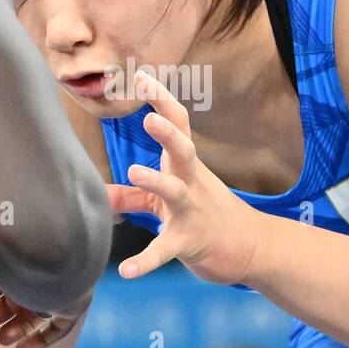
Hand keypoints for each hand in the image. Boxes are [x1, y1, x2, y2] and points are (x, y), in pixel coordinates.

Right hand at [0, 233, 91, 347]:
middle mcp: (47, 268)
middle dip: (2, 312)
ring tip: (1, 339)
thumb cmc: (10, 250)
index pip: (12, 272)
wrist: (48, 251)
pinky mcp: (75, 302)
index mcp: (26, 252)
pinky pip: (60, 327)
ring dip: (18, 327)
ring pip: (39, 312)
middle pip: (24, 295)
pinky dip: (42, 339)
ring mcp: (63, 285)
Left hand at [110, 70, 265, 284]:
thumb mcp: (166, 202)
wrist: (250, 248)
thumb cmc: (205, 216)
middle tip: (149, 117)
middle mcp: (191, 182)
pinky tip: (127, 271)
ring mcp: (192, 211)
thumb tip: (98, 193)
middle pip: (183, 149)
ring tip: (135, 170)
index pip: (177, 125)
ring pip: (175, 191)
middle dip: (168, 132)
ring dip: (157, 180)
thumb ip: (133, 196)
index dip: (161, 101)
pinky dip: (146, 261)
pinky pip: (166, 250)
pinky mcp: (189, 242)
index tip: (143, 77)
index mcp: (185, 166)